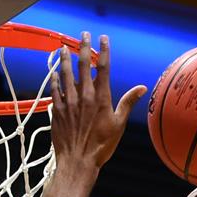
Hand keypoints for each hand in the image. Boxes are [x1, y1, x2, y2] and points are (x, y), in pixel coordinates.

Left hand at [47, 34, 145, 169]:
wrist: (78, 161)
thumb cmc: (101, 146)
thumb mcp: (118, 124)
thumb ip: (127, 103)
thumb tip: (141, 88)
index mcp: (101, 98)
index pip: (103, 68)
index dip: (103, 50)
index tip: (103, 38)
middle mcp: (83, 96)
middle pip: (83, 66)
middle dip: (84, 47)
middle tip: (84, 35)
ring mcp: (68, 102)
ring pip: (66, 74)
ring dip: (65, 59)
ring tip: (64, 48)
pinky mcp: (57, 110)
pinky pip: (55, 90)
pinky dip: (55, 79)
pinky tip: (54, 72)